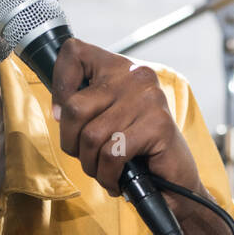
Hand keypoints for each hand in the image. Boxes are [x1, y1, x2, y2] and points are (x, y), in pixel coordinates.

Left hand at [50, 38, 205, 216]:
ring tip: (104, 171)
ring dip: (91, 164)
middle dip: (72, 143)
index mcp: (120, 68)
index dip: (60, 84)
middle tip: (87, 158)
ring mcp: (149, 99)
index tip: (61, 114)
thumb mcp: (105, 121)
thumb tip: (58, 111)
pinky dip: (107, 175)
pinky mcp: (158, 125)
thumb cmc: (135, 152)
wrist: (175, 182)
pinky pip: (111, 154)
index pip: (74, 52)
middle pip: (75, 106)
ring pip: (91, 135)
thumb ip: (84, 107)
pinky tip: (116, 179)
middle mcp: (135, 76)